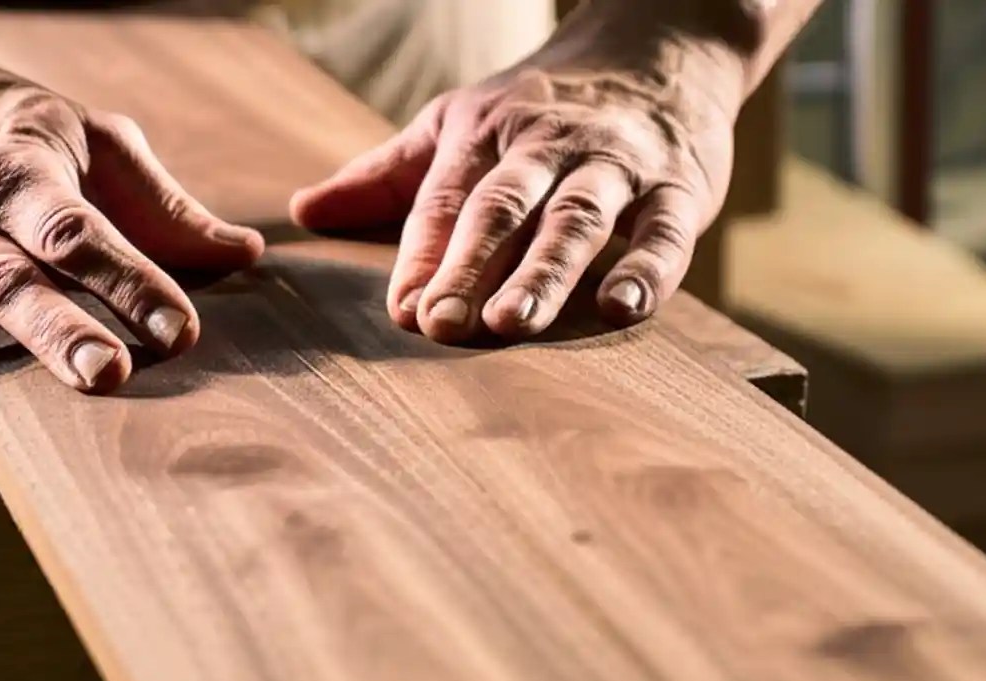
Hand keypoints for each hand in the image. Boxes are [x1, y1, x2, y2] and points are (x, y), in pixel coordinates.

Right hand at [0, 56, 263, 491]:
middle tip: (108, 379)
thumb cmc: (21, 135)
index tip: (182, 331)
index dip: (129, 282)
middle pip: (5, 288)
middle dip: (56, 338)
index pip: (75, 234)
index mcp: (20, 178)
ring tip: (10, 465)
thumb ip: (164, 204)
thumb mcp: (95, 141)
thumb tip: (246, 253)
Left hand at [292, 6, 744, 342]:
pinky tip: (620, 308)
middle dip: (470, 266)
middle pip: (503, 208)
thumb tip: (306, 211)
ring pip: (576, 220)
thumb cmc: (540, 106)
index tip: (400, 311)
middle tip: (440, 326)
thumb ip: (388, 175)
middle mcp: (547, 147)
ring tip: (514, 323)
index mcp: (485, 133)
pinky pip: (665, 230)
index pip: (446, 200)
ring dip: (544, 272)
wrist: (657, 49)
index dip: (422, 255)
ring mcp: (614, 166)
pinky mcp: (679, 187)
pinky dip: (646, 268)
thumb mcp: (457, 124)